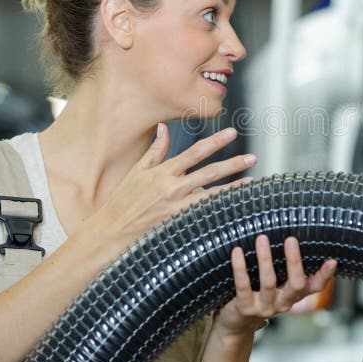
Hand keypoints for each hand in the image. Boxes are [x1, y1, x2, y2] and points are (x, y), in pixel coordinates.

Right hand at [84, 124, 254, 247]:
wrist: (110, 233)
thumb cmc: (122, 202)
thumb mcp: (136, 172)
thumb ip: (155, 150)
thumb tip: (164, 128)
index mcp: (162, 173)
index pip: (194, 153)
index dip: (215, 142)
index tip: (232, 133)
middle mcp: (171, 189)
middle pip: (209, 173)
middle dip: (232, 164)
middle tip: (253, 157)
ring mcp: (176, 209)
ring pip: (211, 195)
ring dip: (233, 188)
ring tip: (251, 182)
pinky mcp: (177, 225)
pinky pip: (203, 216)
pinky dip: (219, 210)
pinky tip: (234, 207)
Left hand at [214, 235, 336, 337]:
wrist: (236, 324)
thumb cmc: (258, 295)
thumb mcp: (278, 285)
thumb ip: (286, 269)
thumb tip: (293, 234)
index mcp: (294, 296)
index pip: (315, 287)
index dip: (324, 275)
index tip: (332, 260)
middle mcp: (283, 303)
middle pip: (296, 285)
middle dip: (294, 261)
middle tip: (291, 239)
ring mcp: (264, 307)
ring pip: (269, 283)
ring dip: (265, 259)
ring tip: (262, 238)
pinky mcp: (245, 308)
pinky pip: (243, 286)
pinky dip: (240, 267)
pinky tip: (238, 251)